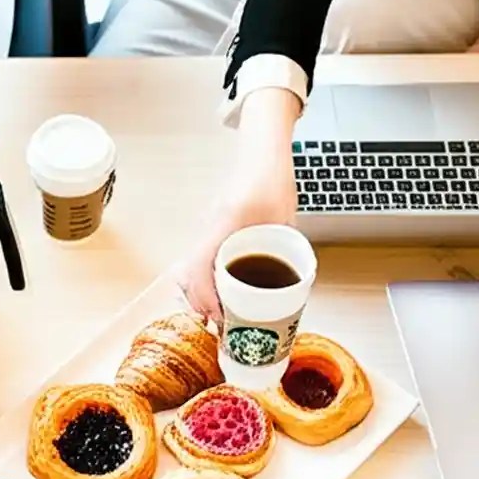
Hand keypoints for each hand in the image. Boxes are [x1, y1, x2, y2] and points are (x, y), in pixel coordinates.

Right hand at [178, 149, 297, 323]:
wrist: (264, 155)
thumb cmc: (273, 180)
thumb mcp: (285, 219)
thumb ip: (285, 248)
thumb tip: (290, 282)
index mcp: (224, 225)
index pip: (199, 268)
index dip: (204, 298)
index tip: (218, 317)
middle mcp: (209, 228)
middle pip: (188, 273)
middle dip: (198, 302)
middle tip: (218, 323)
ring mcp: (208, 228)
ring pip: (190, 267)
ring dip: (198, 292)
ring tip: (216, 313)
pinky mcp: (213, 229)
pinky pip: (198, 258)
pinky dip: (201, 279)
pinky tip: (216, 292)